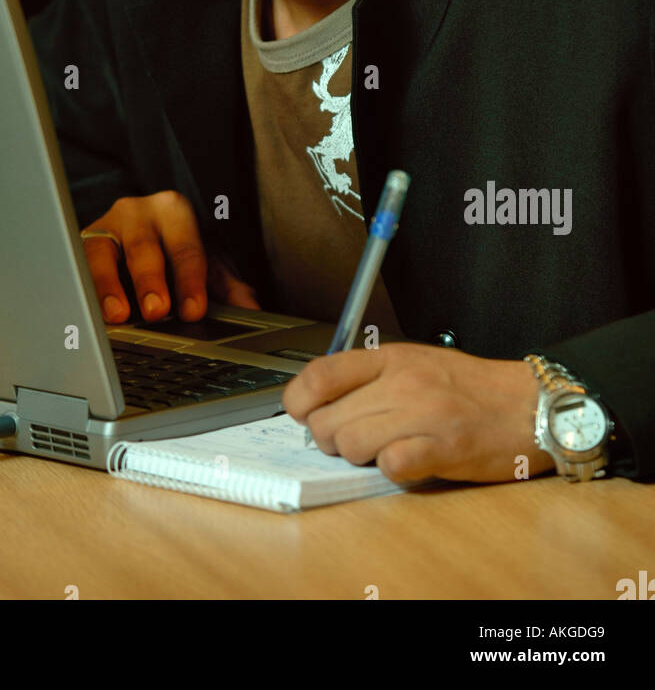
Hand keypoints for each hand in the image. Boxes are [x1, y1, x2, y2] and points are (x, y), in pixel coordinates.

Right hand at [81, 191, 260, 323]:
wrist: (135, 225)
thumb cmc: (173, 246)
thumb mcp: (204, 260)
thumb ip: (227, 285)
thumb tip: (252, 310)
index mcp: (174, 211)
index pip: (186, 246)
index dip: (191, 279)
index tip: (194, 309)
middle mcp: (137, 211)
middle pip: (144, 246)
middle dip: (151, 280)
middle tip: (157, 310)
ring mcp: (104, 225)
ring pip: (103, 252)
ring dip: (110, 285)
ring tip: (118, 315)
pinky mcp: (79, 243)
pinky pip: (76, 265)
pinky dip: (84, 289)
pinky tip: (87, 311)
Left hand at [281, 342, 555, 484]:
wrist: (530, 404)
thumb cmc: (470, 388)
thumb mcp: (416, 363)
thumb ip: (370, 378)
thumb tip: (319, 402)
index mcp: (392, 358)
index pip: (321, 374)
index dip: (299, 400)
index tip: (302, 413)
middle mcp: (403, 382)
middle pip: (329, 419)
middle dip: (331, 439)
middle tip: (352, 441)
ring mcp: (425, 414)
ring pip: (353, 443)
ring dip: (359, 457)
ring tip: (382, 451)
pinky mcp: (446, 448)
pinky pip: (393, 464)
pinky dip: (392, 470)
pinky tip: (407, 462)